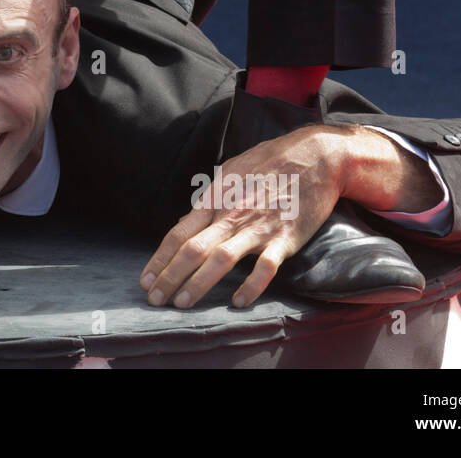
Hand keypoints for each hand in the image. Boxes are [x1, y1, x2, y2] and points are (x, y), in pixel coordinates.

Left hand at [138, 125, 350, 309]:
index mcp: (216, 200)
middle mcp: (231, 215)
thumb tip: (187, 221)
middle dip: (169, 277)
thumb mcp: (231, 173)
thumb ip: (209, 199)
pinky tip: (238, 301)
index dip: (160, 259)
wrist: (315, 156)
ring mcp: (258, 227)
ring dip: (198, 283)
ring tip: (182, 303)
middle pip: (192, 249)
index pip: (179, 234)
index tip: (145, 281)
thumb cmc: (269, 162)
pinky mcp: (285, 238)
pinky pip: (265, 267)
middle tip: (154, 300)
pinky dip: (251, 285)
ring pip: (220, 259)